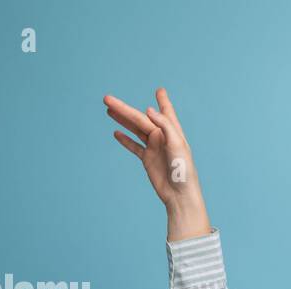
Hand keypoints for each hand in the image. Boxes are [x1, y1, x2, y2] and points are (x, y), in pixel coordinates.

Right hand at [104, 87, 203, 210]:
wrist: (179, 195)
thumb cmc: (184, 171)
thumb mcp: (177, 145)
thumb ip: (165, 125)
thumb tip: (148, 110)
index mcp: (172, 132)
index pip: (165, 112)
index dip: (163, 101)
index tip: (160, 90)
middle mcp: (162, 137)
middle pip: (139, 119)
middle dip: (124, 109)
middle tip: (107, 98)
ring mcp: (154, 148)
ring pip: (135, 130)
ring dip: (122, 120)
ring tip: (108, 110)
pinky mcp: (147, 160)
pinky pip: (134, 146)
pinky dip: (125, 140)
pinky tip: (116, 132)